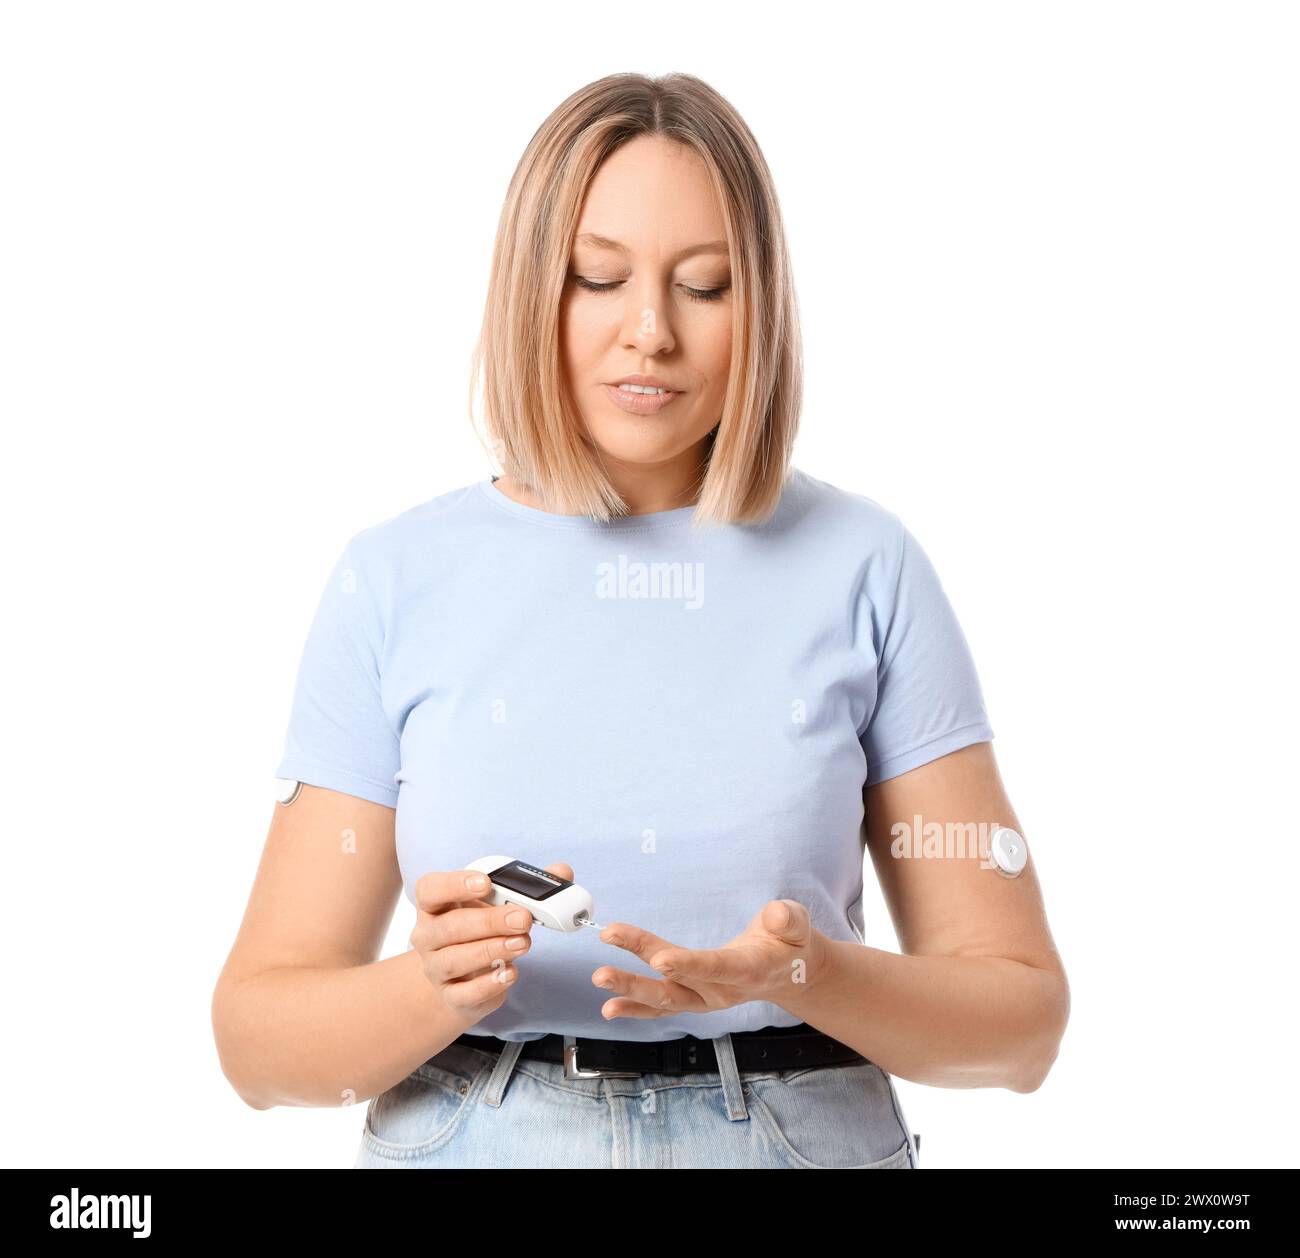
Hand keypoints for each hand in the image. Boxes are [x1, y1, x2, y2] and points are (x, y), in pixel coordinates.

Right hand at [411, 861, 574, 1025]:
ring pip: (455, 959)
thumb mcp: (497, 905)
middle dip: (490, 921)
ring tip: (523, 943)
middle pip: (449, 926)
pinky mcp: (450, 995)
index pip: (430, 889)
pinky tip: (510, 973)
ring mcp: (436, 968)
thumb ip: (528, 886)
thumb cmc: (479, 931)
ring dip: (493, 950)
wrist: (463, 978)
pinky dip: (489, 983)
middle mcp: (428, 935)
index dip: (455, 884)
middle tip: (523, 918)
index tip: (486, 882)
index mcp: (436, 904)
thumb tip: (560, 871)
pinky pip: (465, 992)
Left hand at [591, 899, 830, 1019]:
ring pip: (664, 999)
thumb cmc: (790, 942)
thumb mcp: (798, 924)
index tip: (658, 958)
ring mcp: (705, 999)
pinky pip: (662, 1008)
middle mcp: (722, 992)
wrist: (790, 972)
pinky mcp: (694, 998)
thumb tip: (775, 913)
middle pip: (676, 986)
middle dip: (638, 978)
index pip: (715, 968)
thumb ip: (788, 919)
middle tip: (603, 970)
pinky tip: (609, 1005)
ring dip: (629, 990)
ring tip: (599, 980)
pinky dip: (635, 1008)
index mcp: (748, 970)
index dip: (688, 965)